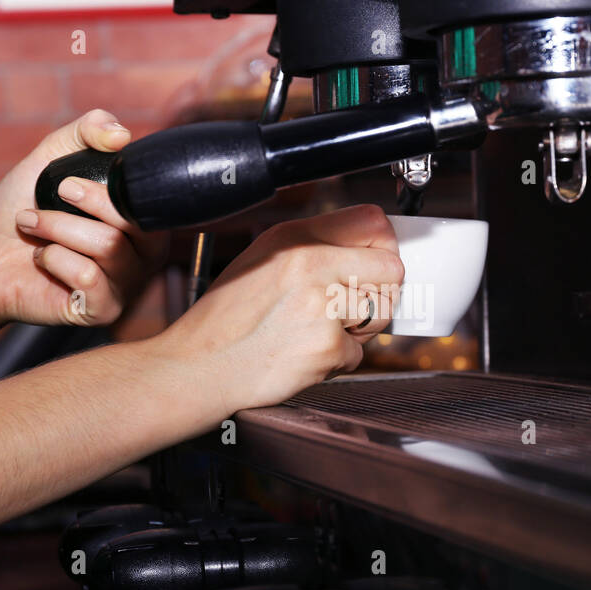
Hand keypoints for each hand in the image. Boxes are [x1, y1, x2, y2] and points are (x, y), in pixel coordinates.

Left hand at [0, 110, 168, 328]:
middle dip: (82, 206)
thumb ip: (87, 132)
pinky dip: (55, 260)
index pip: (150, 201)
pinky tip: (42, 260)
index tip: (67, 181)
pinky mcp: (103, 310)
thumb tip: (122, 134)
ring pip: (108, 249)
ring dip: (58, 230)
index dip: (112, 189)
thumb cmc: (23, 207)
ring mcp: (127, 285)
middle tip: (48, 199)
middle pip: (132, 225)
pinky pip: (89, 279)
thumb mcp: (51, 157)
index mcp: (142, 219)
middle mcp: (144, 254)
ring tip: (31, 225)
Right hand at [156, 204, 404, 413]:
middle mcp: (311, 263)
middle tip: (349, 309)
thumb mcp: (262, 260)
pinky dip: (337, 360)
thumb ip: (313, 249)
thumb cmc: (227, 321)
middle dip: (379, 292)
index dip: (383, 248)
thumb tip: (364, 252)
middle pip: (391, 268)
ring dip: (359, 330)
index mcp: (296, 237)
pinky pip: (359, 353)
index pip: (374, 223)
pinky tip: (305, 353)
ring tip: (318, 331)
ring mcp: (322, 304)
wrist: (199, 366)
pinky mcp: (327, 344)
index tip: (377, 264)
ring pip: (382, 312)